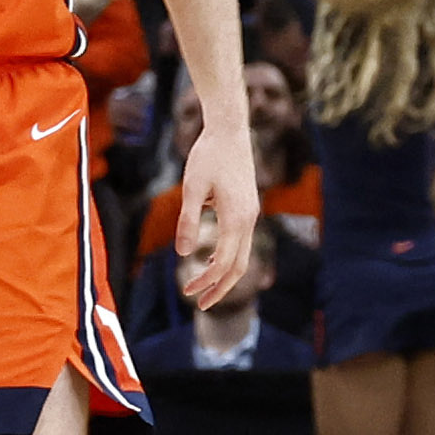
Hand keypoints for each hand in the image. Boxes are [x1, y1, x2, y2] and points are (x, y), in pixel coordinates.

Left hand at [170, 122, 263, 311]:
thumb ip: (188, 221)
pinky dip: (227, 256)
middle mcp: (249, 219)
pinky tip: (208, 259)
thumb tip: (184, 254)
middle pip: (239, 266)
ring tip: (202, 286)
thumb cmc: (208, 155)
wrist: (229, 129)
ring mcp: (251, 213)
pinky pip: (240, 241)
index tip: (187, 292)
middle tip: (199, 304)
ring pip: (242, 255)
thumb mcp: (191, 187)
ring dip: (223, 273)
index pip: (223, 262)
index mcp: (237, 218)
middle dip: (220, 287)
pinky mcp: (247, 207)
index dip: (206, 281)